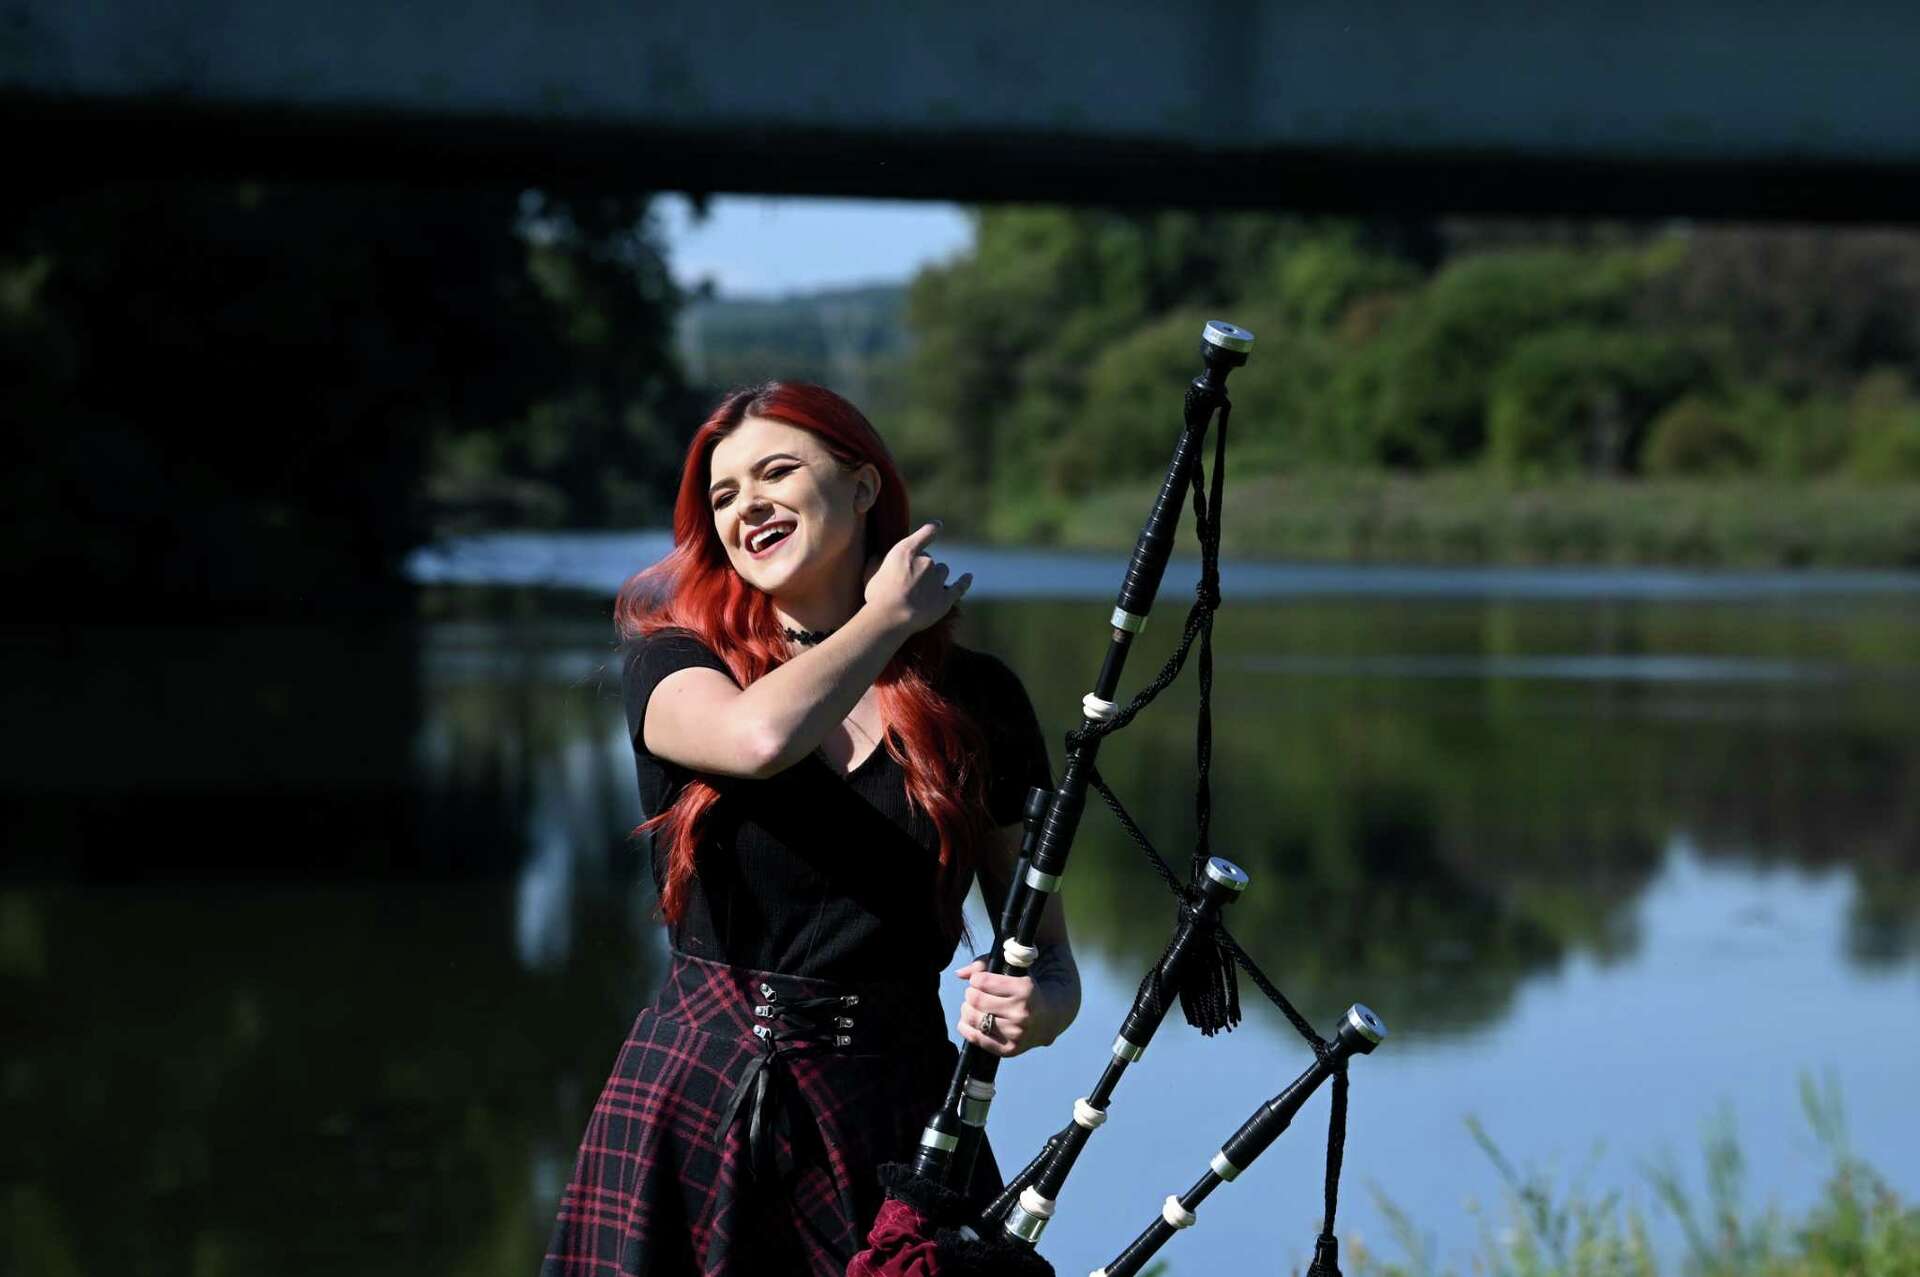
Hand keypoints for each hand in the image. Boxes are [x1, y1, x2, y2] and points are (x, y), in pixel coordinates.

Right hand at [863, 521, 971, 635]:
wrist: (891, 618)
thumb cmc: (878, 596)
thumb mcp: (871, 574)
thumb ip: (877, 563)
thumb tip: (876, 557)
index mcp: (907, 551)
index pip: (926, 533)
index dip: (932, 529)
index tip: (937, 526)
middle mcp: (926, 561)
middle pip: (929, 559)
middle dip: (922, 568)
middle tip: (910, 583)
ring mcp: (937, 580)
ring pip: (942, 572)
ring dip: (936, 577)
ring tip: (924, 590)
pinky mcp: (946, 598)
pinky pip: (959, 586)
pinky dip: (964, 581)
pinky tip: (968, 577)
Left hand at [953, 957, 1065, 1057]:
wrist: (1050, 1018)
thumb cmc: (1026, 990)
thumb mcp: (1013, 971)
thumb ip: (985, 965)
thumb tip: (959, 974)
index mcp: (1025, 989)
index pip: (982, 981)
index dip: (976, 979)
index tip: (979, 980)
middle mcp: (1022, 1013)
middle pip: (975, 1000)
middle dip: (970, 993)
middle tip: (975, 993)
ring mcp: (1016, 1033)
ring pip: (973, 1019)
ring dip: (967, 1009)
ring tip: (974, 1006)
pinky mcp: (1010, 1050)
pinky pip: (977, 1038)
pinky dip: (966, 1027)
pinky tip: (970, 1020)